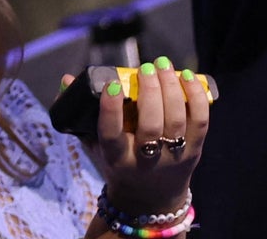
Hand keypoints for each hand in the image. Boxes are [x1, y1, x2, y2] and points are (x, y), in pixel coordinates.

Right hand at [84, 59, 208, 218]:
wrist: (151, 201)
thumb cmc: (119, 164)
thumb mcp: (96, 145)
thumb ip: (81, 114)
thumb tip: (67, 80)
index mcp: (117, 159)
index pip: (112, 134)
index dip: (111, 110)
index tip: (112, 85)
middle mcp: (145, 161)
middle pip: (150, 126)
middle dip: (150, 92)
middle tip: (145, 68)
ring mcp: (173, 157)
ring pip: (176, 121)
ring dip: (171, 89)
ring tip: (163, 66)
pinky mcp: (193, 152)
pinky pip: (199, 122)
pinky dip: (195, 97)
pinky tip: (187, 76)